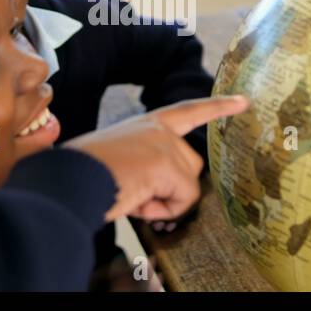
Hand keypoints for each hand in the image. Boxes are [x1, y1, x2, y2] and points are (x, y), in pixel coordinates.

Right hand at [67, 96, 248, 221]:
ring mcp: (163, 143)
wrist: (67, 181)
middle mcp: (158, 128)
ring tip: (131, 196)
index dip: (217, 107)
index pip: (188, 111)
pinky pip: (183, 198)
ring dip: (164, 201)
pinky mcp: (165, 162)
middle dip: (171, 189)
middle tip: (135, 195)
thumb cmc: (85, 176)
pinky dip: (162, 210)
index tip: (243, 101)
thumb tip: (169, 195)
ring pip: (188, 184)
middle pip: (191, 166)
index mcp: (146, 125)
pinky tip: (137, 201)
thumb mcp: (121, 161)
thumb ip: (149, 165)